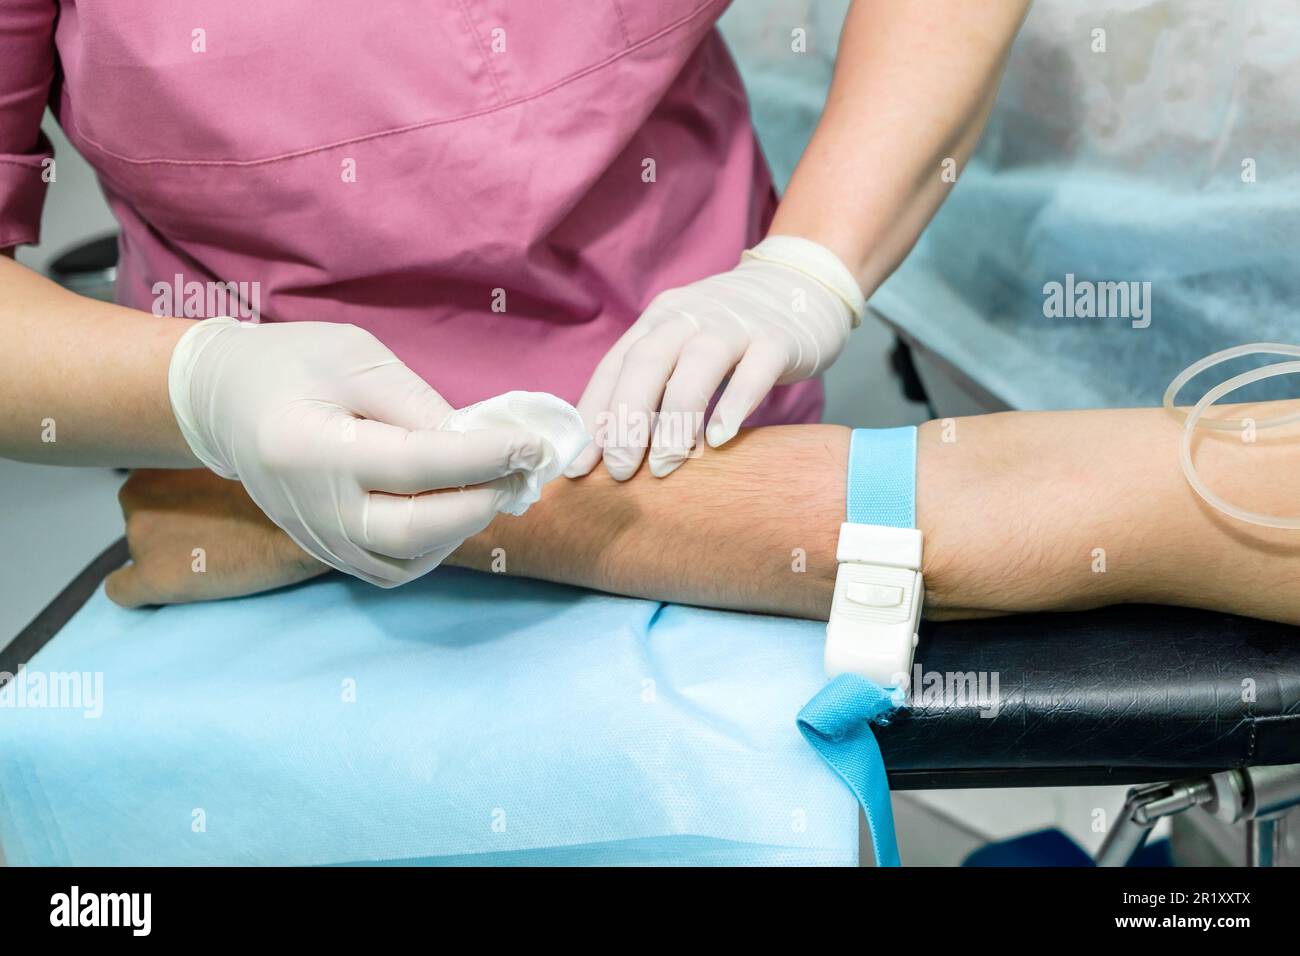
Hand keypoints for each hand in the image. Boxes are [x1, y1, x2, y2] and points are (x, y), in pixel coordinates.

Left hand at [107, 469, 327, 606]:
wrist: (299, 521)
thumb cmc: (277, 487)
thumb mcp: (231, 459)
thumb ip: (206, 466)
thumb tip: (210, 481)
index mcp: (154, 464)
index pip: (150, 487)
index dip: (180, 501)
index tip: (208, 508)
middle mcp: (135, 497)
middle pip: (144, 517)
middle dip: (172, 525)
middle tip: (214, 532)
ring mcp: (139, 539)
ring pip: (141, 551)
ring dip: (169, 554)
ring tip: (213, 557)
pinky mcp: (152, 577)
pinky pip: (121, 590)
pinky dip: (138, 589)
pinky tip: (165, 587)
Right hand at [168, 318, 545, 585]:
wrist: (226, 402)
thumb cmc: (293, 366)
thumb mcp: (356, 359)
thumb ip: (419, 405)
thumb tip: (485, 445)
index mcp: (310, 447)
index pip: (415, 465)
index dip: (483, 457)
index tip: (531, 444)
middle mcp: (312, 508)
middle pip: (414, 531)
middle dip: (480, 502)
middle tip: (519, 471)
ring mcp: (318, 539)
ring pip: (408, 560)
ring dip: (462, 526)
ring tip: (491, 483)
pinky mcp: (329, 553)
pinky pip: (395, 567)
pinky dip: (436, 544)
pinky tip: (454, 505)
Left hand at [566, 236, 863, 479]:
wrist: (800, 283)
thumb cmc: (731, 332)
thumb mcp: (683, 347)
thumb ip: (652, 385)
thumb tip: (609, 448)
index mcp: (657, 321)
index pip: (615, 368)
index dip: (594, 417)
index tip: (577, 466)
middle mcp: (689, 317)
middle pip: (646, 362)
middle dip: (626, 420)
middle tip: (618, 472)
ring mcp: (735, 324)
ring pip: (697, 364)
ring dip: (675, 419)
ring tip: (665, 466)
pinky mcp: (779, 338)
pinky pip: (755, 369)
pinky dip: (735, 403)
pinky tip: (720, 440)